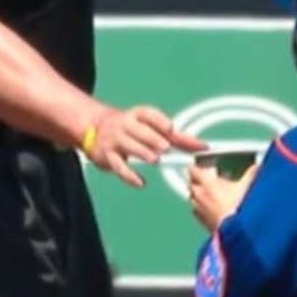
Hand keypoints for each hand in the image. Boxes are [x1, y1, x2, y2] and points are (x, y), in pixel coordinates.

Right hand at [85, 105, 206, 187]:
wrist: (94, 128)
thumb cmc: (131, 129)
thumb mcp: (150, 127)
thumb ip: (176, 138)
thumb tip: (202, 146)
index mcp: (137, 115)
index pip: (148, 114)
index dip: (159, 120)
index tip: (170, 128)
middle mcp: (125, 125)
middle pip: (140, 131)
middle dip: (152, 139)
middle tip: (164, 147)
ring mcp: (116, 140)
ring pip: (129, 146)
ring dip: (142, 152)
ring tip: (154, 159)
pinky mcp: (108, 156)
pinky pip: (119, 167)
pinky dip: (130, 176)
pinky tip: (141, 182)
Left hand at [188, 163, 257, 231]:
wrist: (236, 232)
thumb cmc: (239, 206)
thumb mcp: (247, 186)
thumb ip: (251, 174)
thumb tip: (257, 167)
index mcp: (207, 183)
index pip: (193, 170)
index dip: (195, 168)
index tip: (200, 166)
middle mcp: (200, 195)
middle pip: (191, 184)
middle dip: (196, 181)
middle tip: (205, 180)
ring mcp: (199, 210)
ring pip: (192, 199)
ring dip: (197, 195)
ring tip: (208, 195)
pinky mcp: (202, 223)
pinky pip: (196, 213)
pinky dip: (201, 209)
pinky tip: (210, 210)